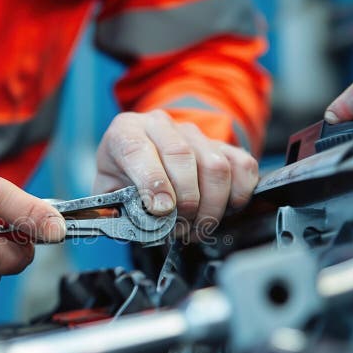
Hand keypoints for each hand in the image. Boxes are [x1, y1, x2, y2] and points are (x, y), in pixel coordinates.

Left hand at [94, 110, 258, 237]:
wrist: (147, 156)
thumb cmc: (125, 176)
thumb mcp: (109, 190)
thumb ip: (117, 206)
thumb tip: (141, 224)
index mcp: (126, 131)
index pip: (138, 149)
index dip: (153, 182)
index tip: (161, 210)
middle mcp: (161, 125)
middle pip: (182, 155)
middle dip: (185, 200)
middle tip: (180, 228)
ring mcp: (194, 133)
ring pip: (216, 165)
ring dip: (210, 205)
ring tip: (196, 227)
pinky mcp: (222, 144)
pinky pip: (242, 166)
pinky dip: (238, 195)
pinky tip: (222, 211)